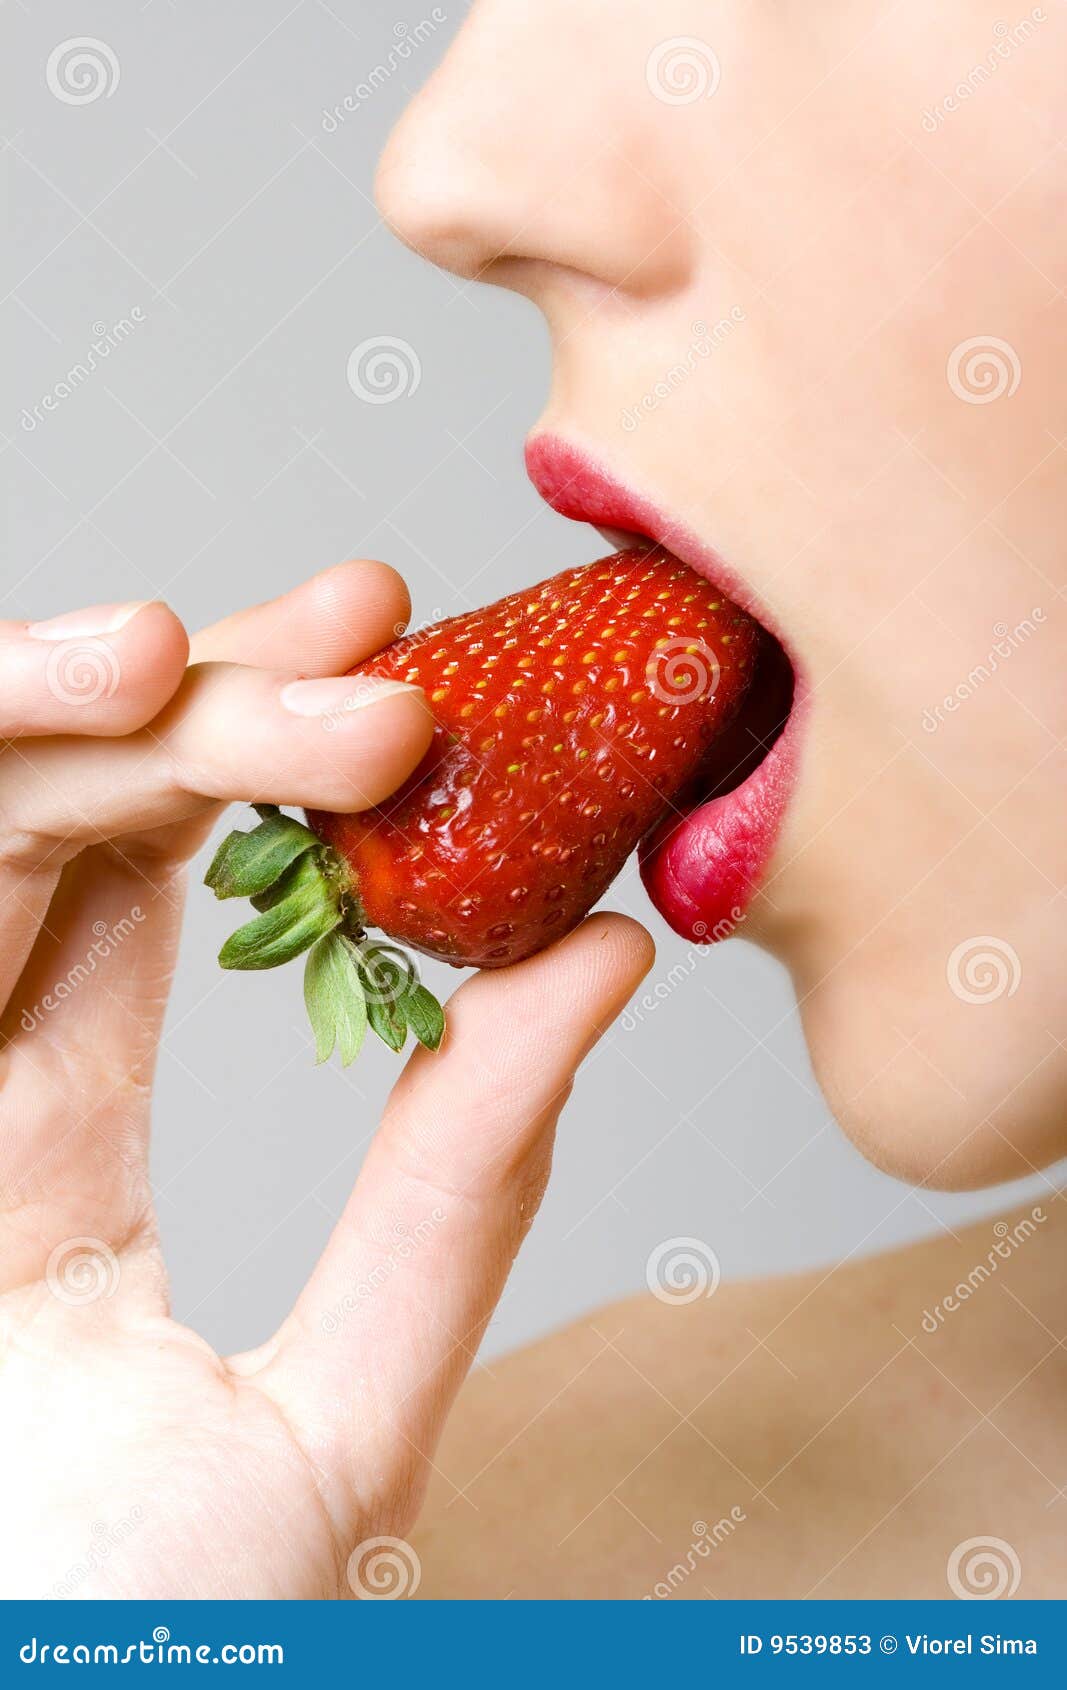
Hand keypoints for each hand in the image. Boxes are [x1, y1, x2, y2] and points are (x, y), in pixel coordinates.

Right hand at [0, 565, 652, 1598]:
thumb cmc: (153, 1647)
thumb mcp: (342, 1418)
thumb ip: (457, 1199)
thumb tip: (602, 962)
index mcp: (46, 1173)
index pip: (139, 903)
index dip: (259, 764)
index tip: (399, 671)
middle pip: (57, 829)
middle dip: (205, 705)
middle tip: (365, 625)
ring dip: (54, 708)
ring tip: (182, 649)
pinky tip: (91, 690)